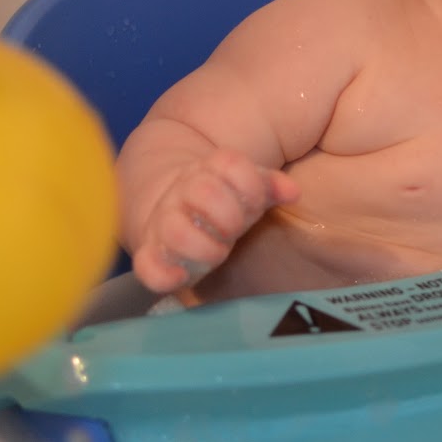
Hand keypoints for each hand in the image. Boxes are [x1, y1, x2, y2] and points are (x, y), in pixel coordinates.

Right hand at [130, 149, 298, 293]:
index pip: (230, 164)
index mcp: (212, 170)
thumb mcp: (249, 186)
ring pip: (175, 229)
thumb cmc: (224, 198)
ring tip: (219, 253)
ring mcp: (166, 221)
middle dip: (228, 214)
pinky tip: (181, 277)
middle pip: (203, 191)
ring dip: (202, 245)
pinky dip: (163, 273)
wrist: (169, 200)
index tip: (258, 203)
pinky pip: (148, 264)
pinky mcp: (152, 253)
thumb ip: (271, 186)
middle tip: (237, 229)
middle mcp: (185, 191)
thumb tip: (292, 193)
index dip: (250, 184)